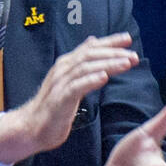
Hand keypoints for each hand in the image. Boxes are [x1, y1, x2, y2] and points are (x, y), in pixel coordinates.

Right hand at [0, 33, 137, 160]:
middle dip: (113, 53)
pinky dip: (90, 80)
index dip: (109, 42)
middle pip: (90, 55)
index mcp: (67, 64)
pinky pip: (77, 87)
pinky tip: (104, 78)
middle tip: (133, 55)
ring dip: (108, 64)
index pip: (90, 48)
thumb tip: (93, 41)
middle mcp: (63, 70)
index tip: (128, 39)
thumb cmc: (54, 105)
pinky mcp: (60, 99)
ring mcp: (61, 83)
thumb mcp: (70, 80)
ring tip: (126, 63)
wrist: (32, 127)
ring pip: (86, 68)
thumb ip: (82, 62)